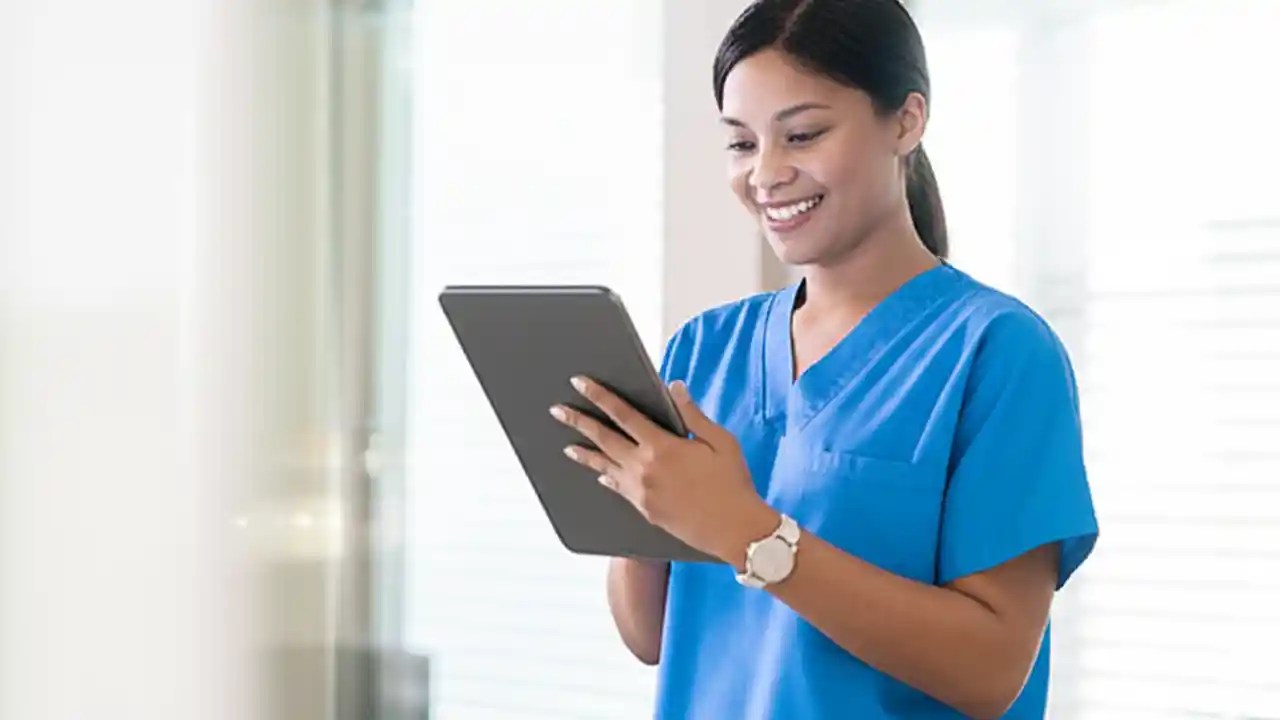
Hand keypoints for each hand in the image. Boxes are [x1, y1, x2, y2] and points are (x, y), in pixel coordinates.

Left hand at [550, 377, 778, 564]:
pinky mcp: (645, 510)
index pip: (622, 414)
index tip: (580, 383)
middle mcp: (644, 469)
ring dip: (584, 454)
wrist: (735, 530)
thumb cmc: (732, 484)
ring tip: (568, 446)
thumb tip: (675, 387)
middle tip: (557, 411)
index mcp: (661, 446)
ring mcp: (641, 492)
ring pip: (605, 467)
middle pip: (603, 439)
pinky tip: (600, 475)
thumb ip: (692, 413)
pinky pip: (618, 489)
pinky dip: (607, 478)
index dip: (599, 396)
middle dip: (578, 421)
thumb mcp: (719, 441)